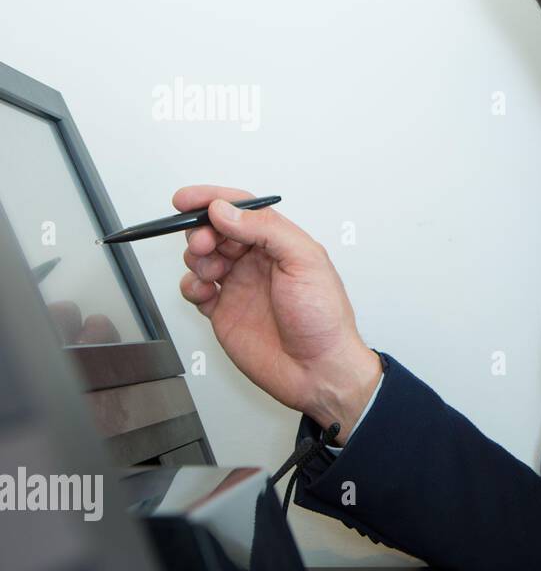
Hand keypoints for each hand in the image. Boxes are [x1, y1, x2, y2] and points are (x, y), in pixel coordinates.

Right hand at [174, 185, 381, 442]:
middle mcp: (259, 262)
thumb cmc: (324, 319)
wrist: (318, 370)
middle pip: (217, 231)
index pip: (242, 209)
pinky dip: (190, 286)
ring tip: (210, 272)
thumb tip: (226, 210)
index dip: (213, 200)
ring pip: (203, 257)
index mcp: (282, 243)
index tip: (187, 200)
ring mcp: (240, 286)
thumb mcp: (304, 261)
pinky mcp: (224, 312)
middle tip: (203, 243)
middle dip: (202, 230)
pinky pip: (196, 290)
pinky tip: (203, 293)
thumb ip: (266, 230)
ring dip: (197, 258)